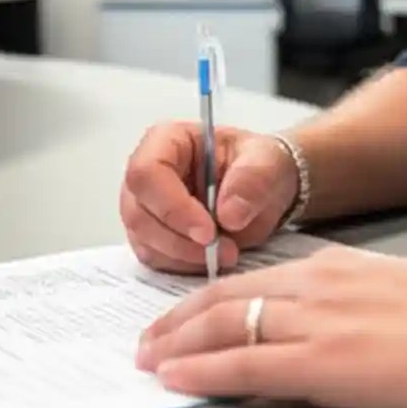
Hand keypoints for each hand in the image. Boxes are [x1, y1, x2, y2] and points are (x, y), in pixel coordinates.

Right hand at [121, 122, 298, 274]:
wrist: (263, 190)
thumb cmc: (257, 166)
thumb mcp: (268, 161)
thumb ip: (253, 180)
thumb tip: (229, 214)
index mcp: (166, 141)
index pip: (147, 173)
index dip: (172, 207)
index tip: (208, 232)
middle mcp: (146, 175)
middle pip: (138, 213)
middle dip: (180, 241)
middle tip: (225, 250)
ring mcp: (145, 207)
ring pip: (144, 240)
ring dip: (184, 257)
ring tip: (226, 253)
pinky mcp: (151, 236)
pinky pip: (154, 258)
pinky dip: (183, 266)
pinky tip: (211, 259)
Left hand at [136, 244, 406, 407]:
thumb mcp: (405, 295)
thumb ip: (358, 303)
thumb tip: (334, 327)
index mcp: (339, 267)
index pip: (252, 279)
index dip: (206, 298)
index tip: (182, 314)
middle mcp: (320, 285)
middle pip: (224, 297)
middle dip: (175, 320)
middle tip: (146, 339)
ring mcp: (322, 323)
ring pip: (224, 327)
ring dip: (176, 345)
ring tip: (148, 360)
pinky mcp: (328, 364)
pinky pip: (245, 367)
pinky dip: (202, 373)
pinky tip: (178, 379)